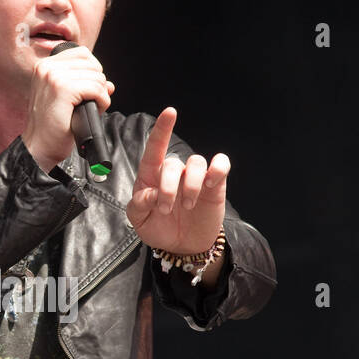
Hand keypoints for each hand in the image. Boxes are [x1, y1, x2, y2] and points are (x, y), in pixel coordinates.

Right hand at [22, 45, 113, 171]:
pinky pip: (96, 89)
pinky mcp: (63, 89)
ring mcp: (54, 77)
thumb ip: (86, 85)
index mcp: (45, 66)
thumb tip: (109, 84)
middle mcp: (47, 68)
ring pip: (97, 77)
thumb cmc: (51, 127)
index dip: (92, 72)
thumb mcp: (67, 100)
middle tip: (90, 102)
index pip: (82, 54)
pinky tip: (95, 110)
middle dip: (98, 84)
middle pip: (92, 64)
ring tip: (90, 108)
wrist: (40, 147)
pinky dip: (102, 101)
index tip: (87, 90)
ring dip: (101, 94)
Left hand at [126, 107, 229, 253]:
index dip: (162, 129)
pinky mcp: (214, 185)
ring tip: (187, 205)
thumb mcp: (139, 221)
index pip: (155, 148)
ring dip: (190, 185)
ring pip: (196, 162)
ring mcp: (195, 177)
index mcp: (152, 176)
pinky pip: (220, 165)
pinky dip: (218, 169)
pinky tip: (210, 182)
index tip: (170, 112)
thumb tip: (151, 194)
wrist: (182, 246)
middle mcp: (174, 173)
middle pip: (172, 163)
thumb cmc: (159, 229)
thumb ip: (138, 205)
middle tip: (165, 209)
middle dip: (167, 187)